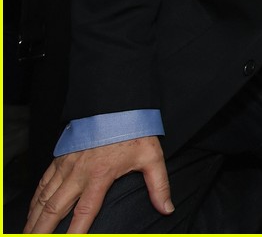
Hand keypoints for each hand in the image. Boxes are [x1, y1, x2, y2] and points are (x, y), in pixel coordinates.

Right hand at [24, 136, 171, 232]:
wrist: (115, 104)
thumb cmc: (133, 131)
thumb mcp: (152, 157)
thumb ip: (159, 186)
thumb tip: (167, 208)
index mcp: (100, 176)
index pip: (84, 212)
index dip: (75, 232)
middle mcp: (78, 174)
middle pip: (55, 209)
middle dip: (43, 230)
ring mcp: (66, 166)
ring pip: (44, 198)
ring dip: (34, 218)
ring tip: (28, 234)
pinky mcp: (60, 159)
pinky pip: (42, 183)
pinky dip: (34, 200)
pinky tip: (31, 211)